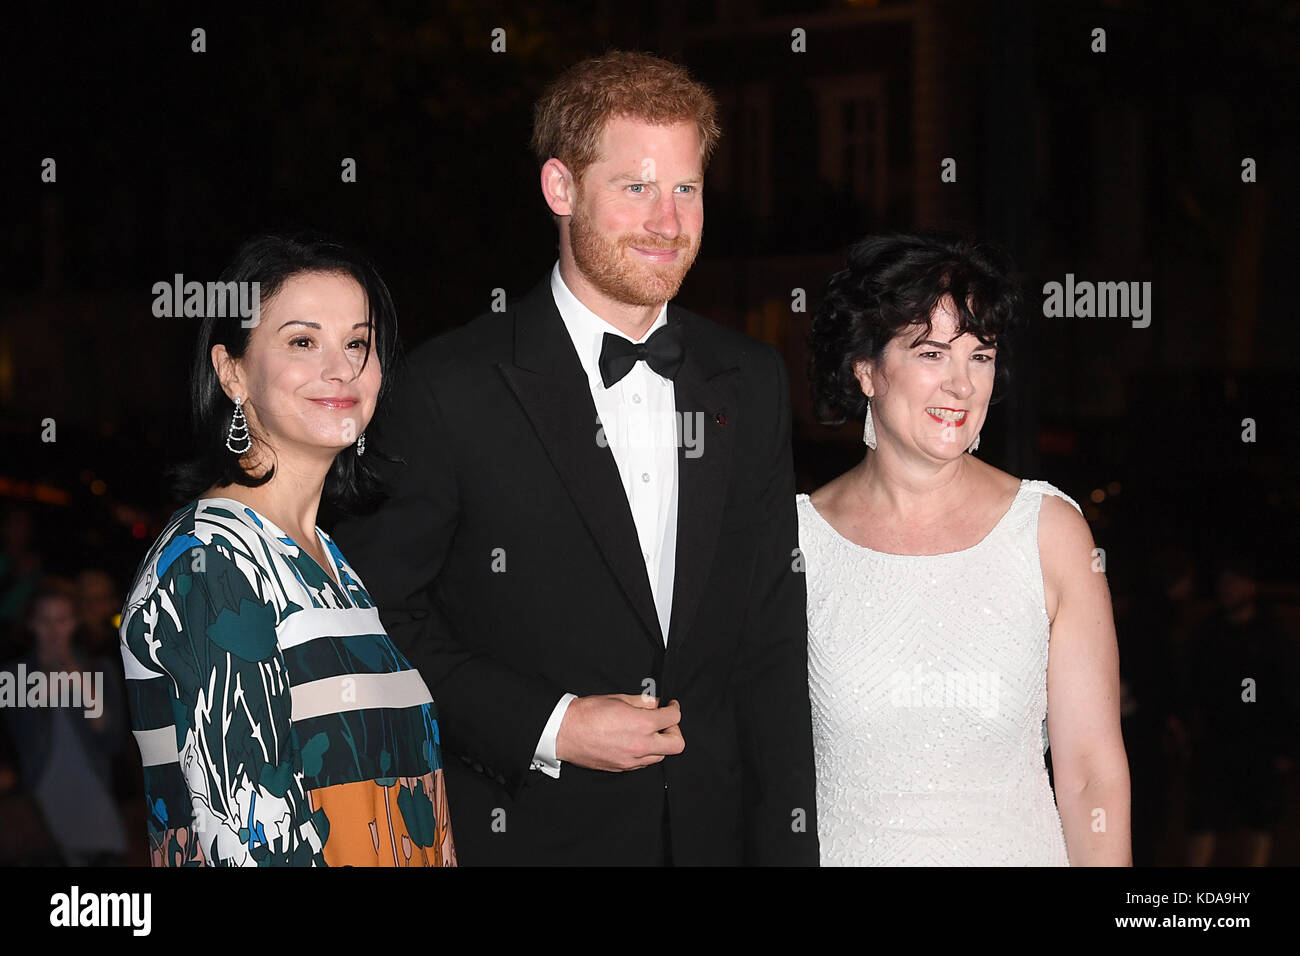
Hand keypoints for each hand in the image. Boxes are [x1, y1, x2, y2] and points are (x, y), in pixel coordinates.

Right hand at [555, 693, 683, 771]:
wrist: (564, 732)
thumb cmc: (587, 713)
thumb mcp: (618, 698)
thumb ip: (641, 702)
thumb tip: (654, 704)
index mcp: (642, 724)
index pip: (673, 718)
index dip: (675, 709)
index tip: (671, 706)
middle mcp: (641, 745)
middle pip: (676, 744)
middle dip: (674, 731)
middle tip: (665, 722)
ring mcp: (632, 760)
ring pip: (660, 756)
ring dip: (659, 743)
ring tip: (648, 732)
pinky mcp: (622, 768)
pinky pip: (643, 763)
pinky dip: (645, 753)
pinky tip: (634, 741)